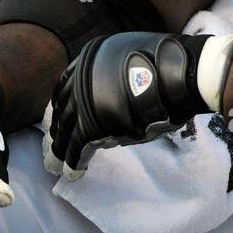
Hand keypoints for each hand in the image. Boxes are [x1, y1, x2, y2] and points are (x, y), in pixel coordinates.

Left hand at [44, 30, 232, 180]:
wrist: (180, 74)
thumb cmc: (168, 66)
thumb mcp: (132, 58)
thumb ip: (115, 75)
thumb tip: (114, 96)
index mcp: (89, 59)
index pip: (66, 88)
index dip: (62, 108)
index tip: (60, 121)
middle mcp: (81, 79)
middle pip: (62, 112)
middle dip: (57, 132)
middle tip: (52, 147)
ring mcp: (85, 102)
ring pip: (65, 132)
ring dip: (59, 151)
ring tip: (54, 167)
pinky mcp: (92, 125)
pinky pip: (77, 148)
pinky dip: (73, 163)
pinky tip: (70, 173)